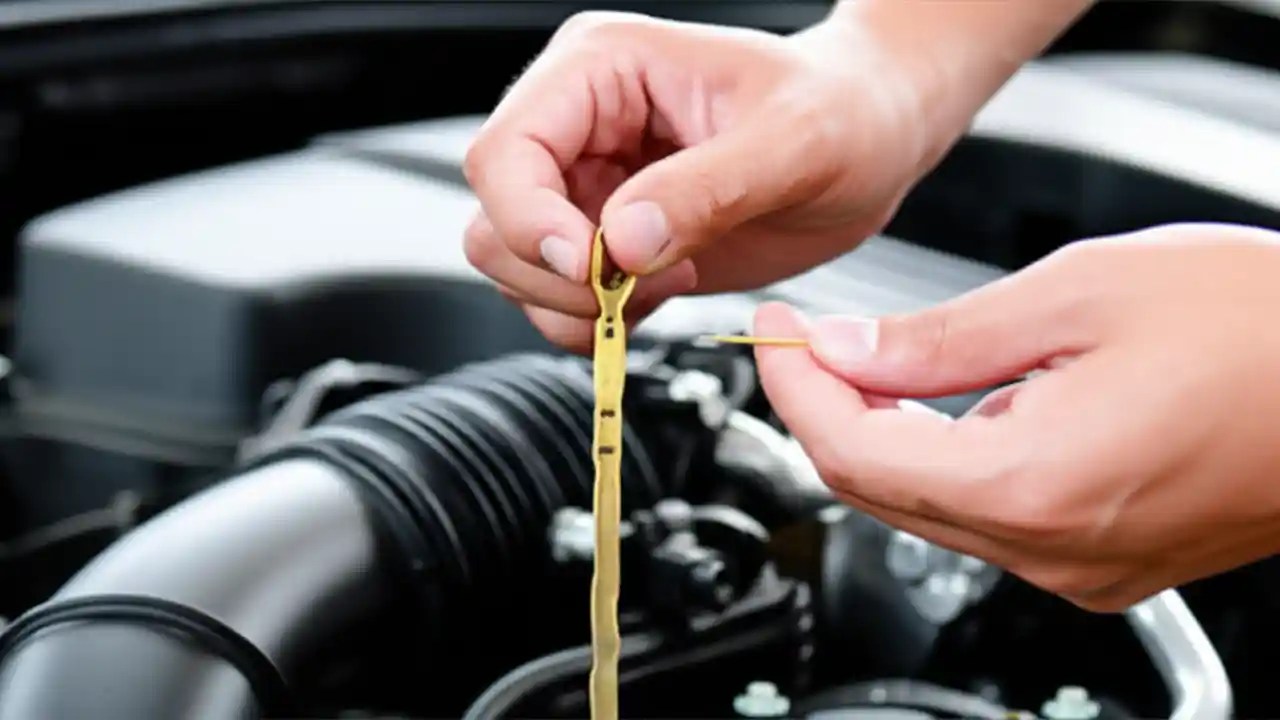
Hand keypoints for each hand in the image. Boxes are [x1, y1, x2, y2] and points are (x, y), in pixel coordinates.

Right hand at [462, 9, 934, 352]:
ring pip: (519, 269)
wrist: (875, 139)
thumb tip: (622, 243)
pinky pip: (563, 299)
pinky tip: (667, 289)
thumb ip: (706, 189)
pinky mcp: (611, 239)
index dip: (530, 220)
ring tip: (671, 279)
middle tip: (649, 279)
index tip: (591, 264)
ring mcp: (591, 186)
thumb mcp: (795, 141)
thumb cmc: (845, 109)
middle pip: (497, 220)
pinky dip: (602, 320)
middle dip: (560, 274)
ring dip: (581, 304)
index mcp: (601, 69)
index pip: (505, 153)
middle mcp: (580, 126)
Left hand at [753, 222, 1279, 611]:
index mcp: (1033, 485)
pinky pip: (993, 517)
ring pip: (931, 507)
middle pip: (879, 490)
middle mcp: (1053, 550)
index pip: (851, 452)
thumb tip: (846, 351)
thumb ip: (942, 338)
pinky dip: (954, 459)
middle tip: (811, 339)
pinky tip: (969, 401)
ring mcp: (1083, 568)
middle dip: (830, 410)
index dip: (795, 388)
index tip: (774, 334)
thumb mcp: (1078, 294)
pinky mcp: (1109, 562)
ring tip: (888, 357)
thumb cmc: (1260, 327)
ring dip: (891, 434)